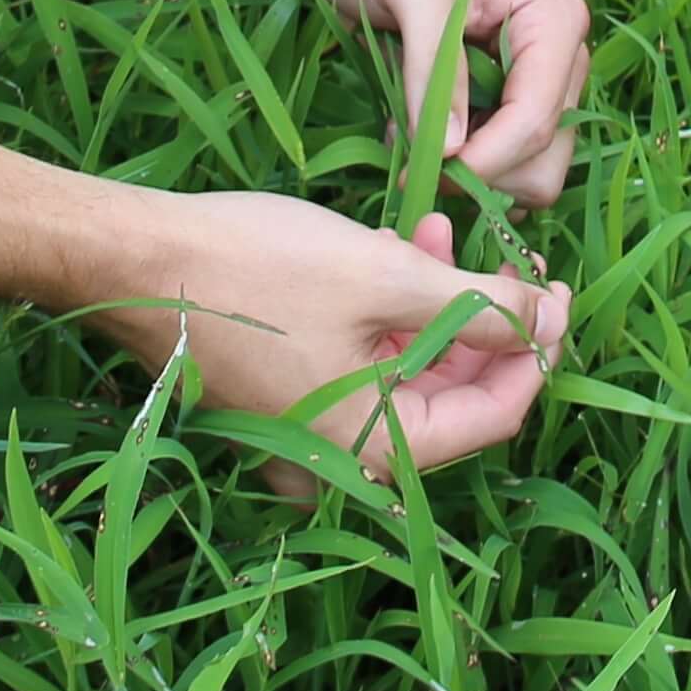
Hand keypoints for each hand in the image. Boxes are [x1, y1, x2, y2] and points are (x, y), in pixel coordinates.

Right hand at [85, 193, 568, 487]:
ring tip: (439, 230)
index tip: (559, 289)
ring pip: (406, 371)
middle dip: (486, 320)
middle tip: (514, 256)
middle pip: (452, 396)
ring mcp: (307, 434)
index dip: (537, 350)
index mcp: (372, 449)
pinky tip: (393, 248)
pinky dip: (386, 311)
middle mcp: (340, 461)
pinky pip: (359, 363)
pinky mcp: (282, 397)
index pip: (494, 415)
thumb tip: (547, 320)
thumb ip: (479, 305)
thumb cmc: (257, 268)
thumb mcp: (386, 276)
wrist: (131, 258)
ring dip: (435, 302)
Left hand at [299, 0, 592, 209]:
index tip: (415, 172)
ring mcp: (541, 87)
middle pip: (543, 160)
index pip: (534, 122)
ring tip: (413, 139)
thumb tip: (455, 148)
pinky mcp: (512, 107)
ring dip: (470, 177)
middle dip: (480, 175)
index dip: (479, 162)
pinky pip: (503, 168)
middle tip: (411, 158)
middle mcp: (562, 58)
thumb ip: (433, 58)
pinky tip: (421, 134)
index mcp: (554, 21)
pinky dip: (463, 170)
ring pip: (530, 175)